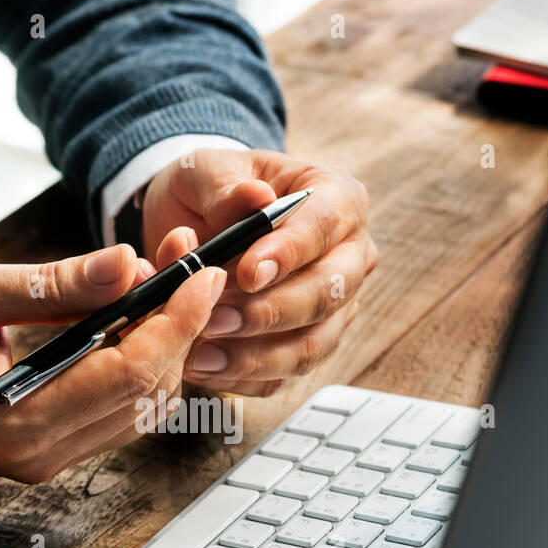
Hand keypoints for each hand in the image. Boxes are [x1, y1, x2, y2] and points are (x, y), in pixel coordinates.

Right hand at [0, 246, 225, 482]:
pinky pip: (115, 412)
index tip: (202, 270)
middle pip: (150, 394)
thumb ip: (51, 284)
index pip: (131, 372)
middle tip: (183, 262)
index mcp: (18, 423)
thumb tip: (128, 263)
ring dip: (162, 346)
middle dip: (179, 327)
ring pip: (142, 408)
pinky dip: (135, 364)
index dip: (177, 319)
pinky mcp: (44, 449)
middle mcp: (41, 454)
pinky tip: (129, 317)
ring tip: (158, 282)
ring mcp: (44, 459)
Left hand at [140, 148, 376, 395]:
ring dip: (255, 356)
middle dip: (269, 312)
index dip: (288, 254)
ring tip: (202, 352)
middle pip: (327, 296)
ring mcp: (334, 309)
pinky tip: (204, 367)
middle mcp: (349, 257)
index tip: (246, 273)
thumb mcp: (207, 170)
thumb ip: (225, 187)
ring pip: (310, 346)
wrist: (198, 221)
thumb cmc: (212, 188)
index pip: (325, 228)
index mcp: (338, 199)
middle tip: (215, 317)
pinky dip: (242, 377)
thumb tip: (256, 200)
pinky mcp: (306, 346)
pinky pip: (284, 375)